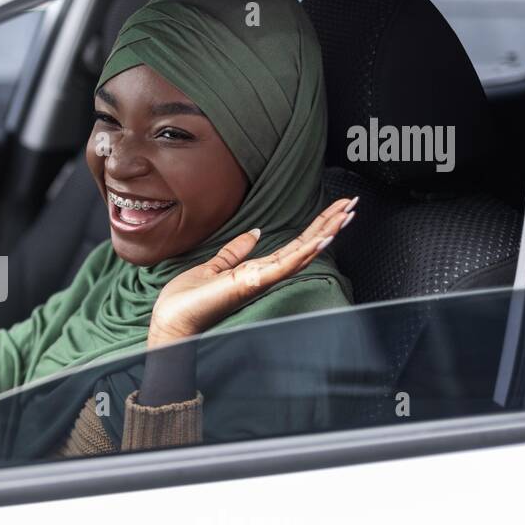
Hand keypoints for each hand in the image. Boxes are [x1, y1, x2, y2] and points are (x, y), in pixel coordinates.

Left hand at [147, 197, 356, 348]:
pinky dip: (304, 253)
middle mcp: (263, 275)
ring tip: (348, 215)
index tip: (335, 208)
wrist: (171, 320)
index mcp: (256, 270)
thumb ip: (235, 251)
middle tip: (353, 204)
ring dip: (326, 233)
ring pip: (301, 254)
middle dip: (329, 225)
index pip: (294, 244)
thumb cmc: (188, 300)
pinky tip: (323, 239)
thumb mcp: (213, 265)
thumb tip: (254, 233)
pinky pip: (283, 266)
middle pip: (304, 245)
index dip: (316, 226)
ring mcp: (260, 280)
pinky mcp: (251, 284)